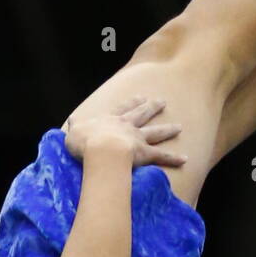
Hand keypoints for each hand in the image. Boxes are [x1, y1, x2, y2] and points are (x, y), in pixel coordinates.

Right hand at [64, 95, 186, 169]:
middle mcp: (127, 126)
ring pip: (156, 133)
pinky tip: (184, 159)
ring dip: (168, 130)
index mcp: (110, 119)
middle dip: (152, 107)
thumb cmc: (85, 141)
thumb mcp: (74, 131)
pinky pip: (162, 157)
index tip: (140, 97)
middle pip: (142, 114)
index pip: (122, 108)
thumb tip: (71, 121)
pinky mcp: (145, 154)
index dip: (131, 102)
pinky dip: (173, 158)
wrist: (101, 150)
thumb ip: (75, 126)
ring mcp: (138, 139)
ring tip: (179, 127)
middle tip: (162, 102)